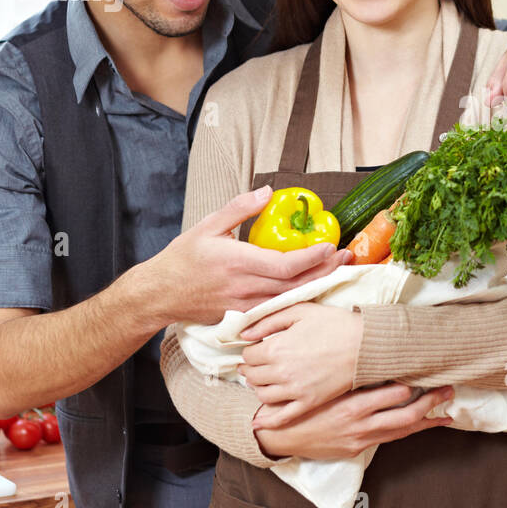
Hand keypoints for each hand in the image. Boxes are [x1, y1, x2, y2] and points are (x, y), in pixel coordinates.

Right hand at [131, 186, 354, 331]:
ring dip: (317, 285)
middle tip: (347, 257)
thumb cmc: (183, 258)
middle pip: (295, 284)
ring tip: (338, 270)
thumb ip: (239, 207)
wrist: (159, 294)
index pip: (284, 265)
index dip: (311, 258)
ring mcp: (245, 305)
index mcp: (237, 262)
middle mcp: (244, 287)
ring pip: (290, 299)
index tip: (330, 247)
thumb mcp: (208, 225)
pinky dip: (298, 298)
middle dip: (325, 271)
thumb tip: (268, 192)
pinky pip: (277, 309)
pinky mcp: (243, 316)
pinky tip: (314, 288)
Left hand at [238, 302, 364, 423]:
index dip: (250, 351)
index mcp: (276, 348)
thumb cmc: (335, 324)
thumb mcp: (301, 311)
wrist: (365, 345)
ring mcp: (295, 390)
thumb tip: (244, 333)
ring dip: (258, 388)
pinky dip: (268, 421)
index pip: (249, 355)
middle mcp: (281, 372)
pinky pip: (282, 416)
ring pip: (263, 395)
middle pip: (252, 375)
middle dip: (250, 369)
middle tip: (254, 365)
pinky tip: (259, 422)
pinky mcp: (308, 402)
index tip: (256, 349)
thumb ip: (269, 320)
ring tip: (262, 381)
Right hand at [254, 383, 455, 459]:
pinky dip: (409, 432)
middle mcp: (360, 424)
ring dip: (427, 421)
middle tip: (448, 389)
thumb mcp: (321, 383)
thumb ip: (347, 371)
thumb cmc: (300, 402)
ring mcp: (361, 439)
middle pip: (407, 415)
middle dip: (431, 402)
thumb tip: (370, 350)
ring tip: (447, 412)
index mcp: (352, 404)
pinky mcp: (358, 449)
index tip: (430, 369)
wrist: (280, 435)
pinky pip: (390, 439)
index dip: (416, 382)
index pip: (394, 393)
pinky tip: (422, 426)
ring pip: (403, 431)